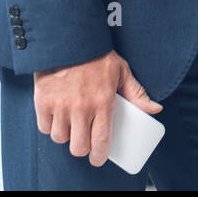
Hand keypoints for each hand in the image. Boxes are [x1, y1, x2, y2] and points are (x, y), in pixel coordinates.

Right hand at [33, 49, 161, 166]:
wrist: (68, 39)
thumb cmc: (96, 55)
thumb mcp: (121, 71)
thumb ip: (137, 93)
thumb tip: (155, 109)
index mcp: (103, 102)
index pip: (101, 141)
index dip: (100, 156)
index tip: (99, 158)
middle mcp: (81, 108)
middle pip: (78, 147)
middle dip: (82, 147)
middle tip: (84, 139)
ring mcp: (60, 106)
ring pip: (60, 138)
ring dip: (66, 135)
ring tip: (71, 123)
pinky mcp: (42, 102)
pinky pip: (44, 127)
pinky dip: (49, 125)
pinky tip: (57, 116)